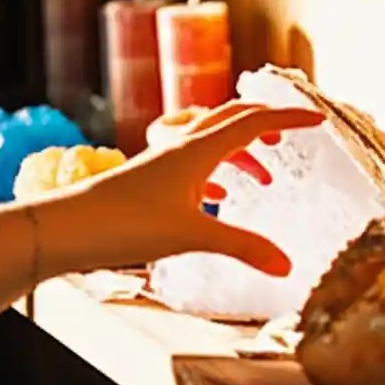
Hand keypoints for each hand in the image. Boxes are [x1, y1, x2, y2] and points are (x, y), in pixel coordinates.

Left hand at [37, 102, 323, 277]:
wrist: (66, 228)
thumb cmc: (125, 224)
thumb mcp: (193, 236)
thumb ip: (244, 247)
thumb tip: (287, 266)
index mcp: (198, 149)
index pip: (253, 123)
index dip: (289, 118)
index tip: (318, 119)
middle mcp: (180, 146)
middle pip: (230, 119)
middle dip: (264, 125)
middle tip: (288, 138)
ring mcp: (161, 160)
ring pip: (208, 138)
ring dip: (238, 150)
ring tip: (259, 178)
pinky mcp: (147, 177)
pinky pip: (188, 159)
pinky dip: (211, 168)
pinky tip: (214, 195)